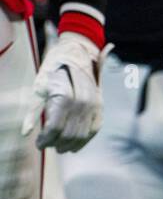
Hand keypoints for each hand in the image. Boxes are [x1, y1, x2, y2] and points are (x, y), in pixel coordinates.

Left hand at [22, 32, 105, 151]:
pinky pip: (93, 130)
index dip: (46, 140)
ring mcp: (93, 105)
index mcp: (65, 97)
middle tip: (46, 144)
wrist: (77, 52)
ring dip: (69, 145)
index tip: (38, 143)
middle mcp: (82, 103)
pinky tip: (73, 144)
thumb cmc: (55, 68)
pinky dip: (83, 140)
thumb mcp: (39, 87)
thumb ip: (33, 111)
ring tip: (58, 145)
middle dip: (55, 144)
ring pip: (81, 135)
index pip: (55, 129)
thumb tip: (26, 132)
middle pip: (69, 135)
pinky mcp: (100, 107)